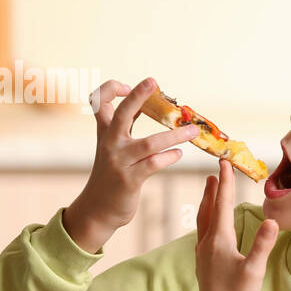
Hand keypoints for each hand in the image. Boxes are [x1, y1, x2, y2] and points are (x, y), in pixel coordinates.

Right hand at [75, 77, 200, 229]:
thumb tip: (142, 103)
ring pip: (149, 143)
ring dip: (174, 136)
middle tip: (153, 81)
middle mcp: (110, 143)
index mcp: (105, 132)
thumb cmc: (111, 174)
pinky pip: (153, 164)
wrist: (98, 209)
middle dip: (137, 96)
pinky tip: (179, 154)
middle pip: (121, 113)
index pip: (98, 101)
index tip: (128, 86)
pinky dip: (169, 157)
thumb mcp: (114, 147)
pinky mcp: (130, 179)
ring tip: (192, 131)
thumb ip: (126, 126)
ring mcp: (119, 161)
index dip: (111, 89)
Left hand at [196, 158, 279, 290]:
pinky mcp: (203, 263)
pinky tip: (209, 224)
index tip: (225, 163)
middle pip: (209, 209)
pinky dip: (206, 218)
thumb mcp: (254, 270)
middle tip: (216, 169)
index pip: (223, 205)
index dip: (226, 183)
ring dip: (208, 202)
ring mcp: (203, 254)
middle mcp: (207, 244)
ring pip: (203, 220)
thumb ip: (262, 244)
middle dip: (214, 188)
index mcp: (220, 241)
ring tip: (209, 189)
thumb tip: (273, 220)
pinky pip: (202, 232)